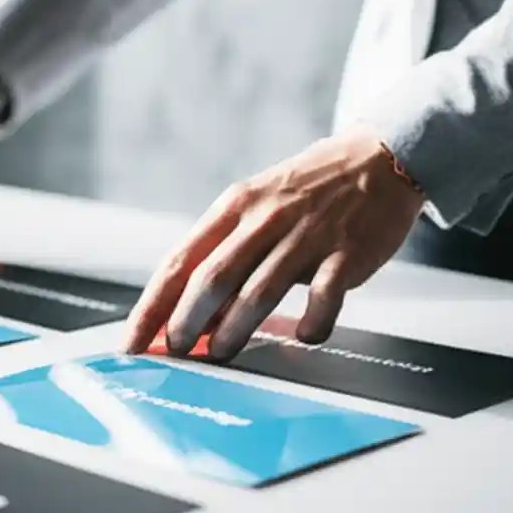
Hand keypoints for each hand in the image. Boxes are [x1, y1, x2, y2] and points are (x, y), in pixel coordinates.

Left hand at [123, 127, 424, 360]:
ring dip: (234, 330)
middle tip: (175, 352)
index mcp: (234, 207)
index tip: (133, 341)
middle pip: (211, 278)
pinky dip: (311, 324)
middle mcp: (264, 220)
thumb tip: (193, 317)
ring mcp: (305, 237)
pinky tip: (305, 337)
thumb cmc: (306, 193)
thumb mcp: (256, 208)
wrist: (379, 158)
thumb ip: (225, 256)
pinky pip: (324, 298)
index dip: (152, 306)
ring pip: (258, 292)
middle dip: (186, 322)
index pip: (179, 262)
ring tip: (220, 354)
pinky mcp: (346, 253)